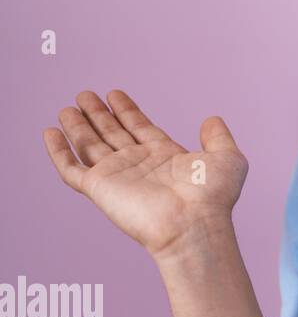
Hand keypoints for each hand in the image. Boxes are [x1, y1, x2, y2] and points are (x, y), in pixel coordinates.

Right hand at [42, 90, 247, 258]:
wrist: (193, 223)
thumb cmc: (212, 197)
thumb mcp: (227, 158)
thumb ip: (219, 137)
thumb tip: (212, 119)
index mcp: (165, 156)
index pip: (140, 127)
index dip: (127, 110)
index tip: (115, 93)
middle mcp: (139, 164)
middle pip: (113, 133)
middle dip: (99, 114)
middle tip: (84, 94)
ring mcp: (117, 175)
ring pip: (90, 145)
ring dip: (78, 126)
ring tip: (68, 107)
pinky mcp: (99, 188)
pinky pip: (71, 169)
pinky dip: (58, 151)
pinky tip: (50, 133)